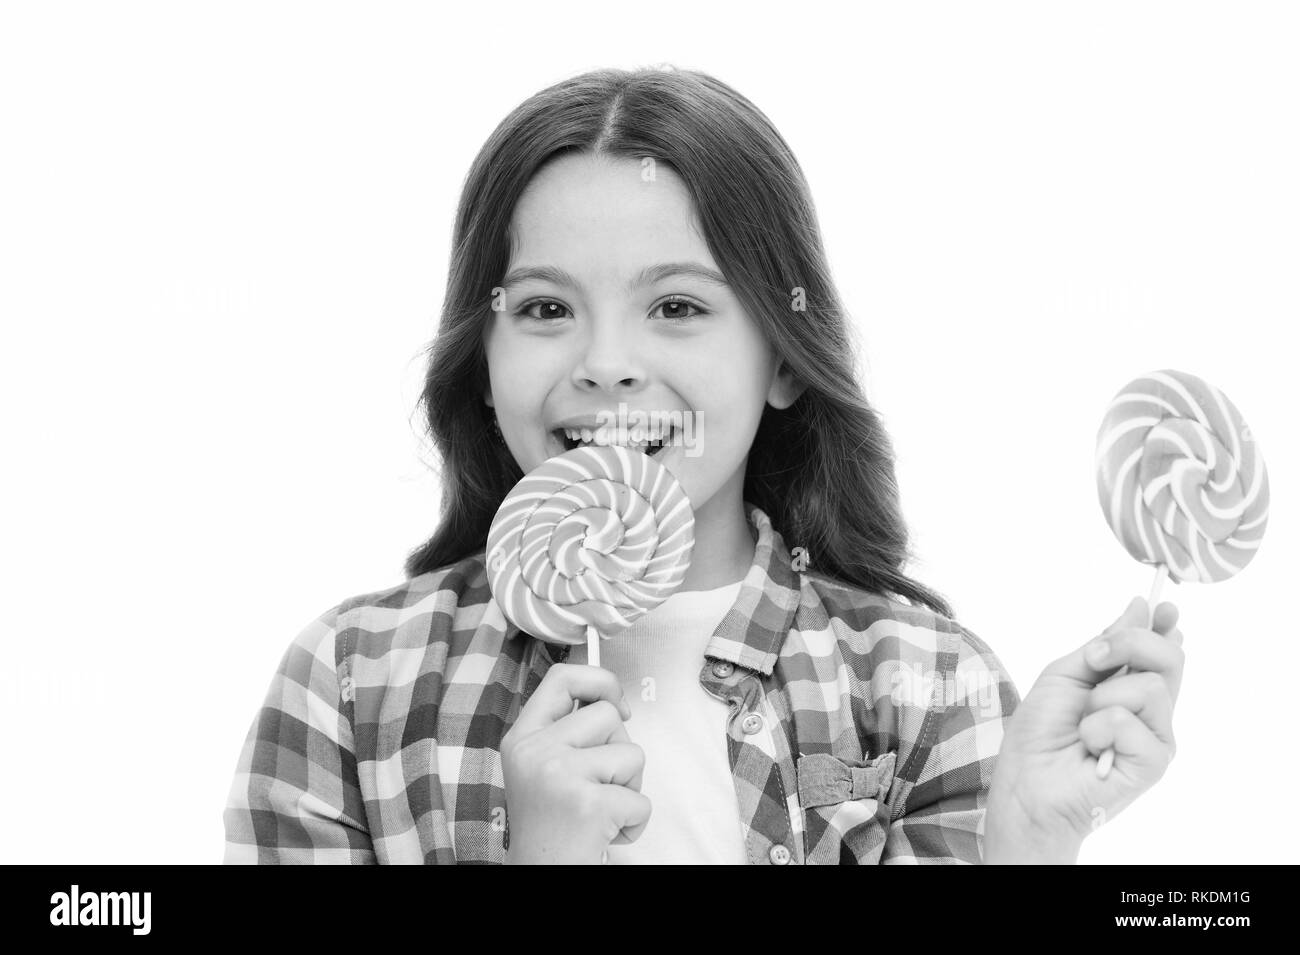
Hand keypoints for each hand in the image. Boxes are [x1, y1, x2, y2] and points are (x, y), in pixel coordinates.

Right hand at [500, 662, 649, 863]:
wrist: (541, 873)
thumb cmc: (549, 826)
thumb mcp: (540, 766)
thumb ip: (566, 731)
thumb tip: (613, 701)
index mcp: (522, 738)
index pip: (562, 678)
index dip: (599, 681)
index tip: (617, 704)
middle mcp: (536, 751)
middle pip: (607, 715)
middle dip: (618, 749)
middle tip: (598, 784)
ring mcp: (560, 776)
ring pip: (632, 753)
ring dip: (629, 786)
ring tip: (601, 809)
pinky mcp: (588, 805)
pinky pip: (641, 800)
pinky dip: (634, 822)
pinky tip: (607, 832)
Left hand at [983, 596, 1184, 861]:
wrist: (1026, 784)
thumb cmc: (1040, 734)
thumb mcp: (1065, 675)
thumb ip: (1104, 644)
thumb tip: (1139, 607)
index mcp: (1130, 688)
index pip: (1163, 649)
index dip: (1165, 625)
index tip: (1164, 606)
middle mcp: (1151, 712)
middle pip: (1170, 658)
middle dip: (1129, 643)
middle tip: (1093, 659)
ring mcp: (1156, 737)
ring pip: (1152, 686)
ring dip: (1103, 697)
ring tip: (1084, 725)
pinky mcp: (1154, 762)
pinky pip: (1133, 720)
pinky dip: (1100, 728)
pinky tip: (1091, 749)